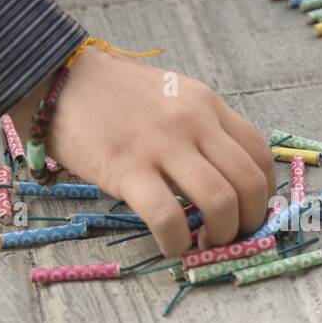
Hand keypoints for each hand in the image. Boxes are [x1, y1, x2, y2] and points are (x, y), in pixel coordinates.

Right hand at [32, 51, 275, 256]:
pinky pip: (168, 217)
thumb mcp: (172, 96)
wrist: (57, 76)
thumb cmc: (113, 95)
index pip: (259, 154)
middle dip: (249, 222)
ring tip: (203, 244)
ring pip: (219, 202)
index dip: (264, 194)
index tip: (250, 213)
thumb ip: (200, 129)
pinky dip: (176, 243)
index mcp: (207, 105)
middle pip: (249, 183)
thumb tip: (225, 177)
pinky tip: (171, 246)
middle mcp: (193, 122)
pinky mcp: (126, 168)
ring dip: (221, 236)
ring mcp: (161, 144)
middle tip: (232, 237)